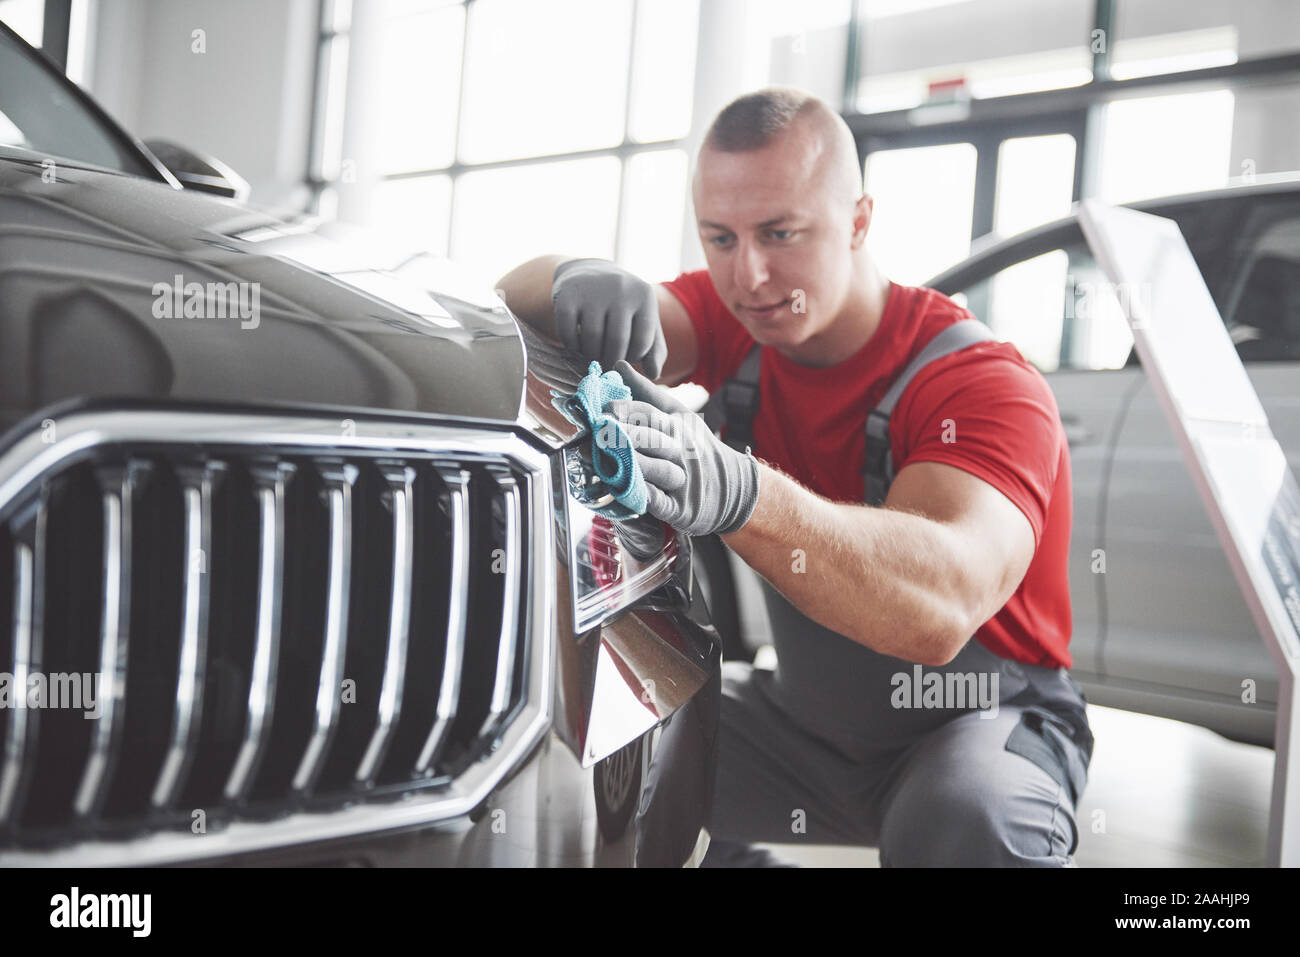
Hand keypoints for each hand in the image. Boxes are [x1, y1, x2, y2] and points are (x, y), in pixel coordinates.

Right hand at [551, 259, 667, 377]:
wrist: (588, 271)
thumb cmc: (621, 305)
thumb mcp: (642, 320)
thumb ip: (654, 349)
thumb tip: (654, 374)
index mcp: (644, 296)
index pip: (642, 342)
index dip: (632, 358)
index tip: (625, 357)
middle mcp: (620, 289)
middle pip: (616, 342)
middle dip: (610, 360)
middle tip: (605, 363)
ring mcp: (592, 290)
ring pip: (591, 338)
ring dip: (590, 355)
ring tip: (592, 354)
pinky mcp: (566, 294)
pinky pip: (567, 332)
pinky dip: (571, 345)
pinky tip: (576, 343)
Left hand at [606, 360, 759, 536]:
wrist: (732, 489)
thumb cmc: (697, 448)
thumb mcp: (678, 415)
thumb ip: (647, 393)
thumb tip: (619, 366)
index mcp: (678, 425)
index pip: (648, 412)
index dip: (623, 410)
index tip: (602, 410)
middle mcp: (681, 449)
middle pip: (650, 437)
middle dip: (622, 435)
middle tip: (597, 433)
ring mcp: (682, 479)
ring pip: (655, 468)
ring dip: (629, 464)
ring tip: (603, 460)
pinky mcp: (680, 508)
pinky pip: (659, 501)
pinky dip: (642, 495)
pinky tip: (622, 490)